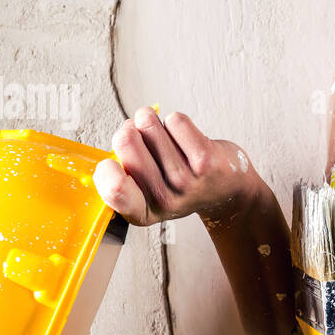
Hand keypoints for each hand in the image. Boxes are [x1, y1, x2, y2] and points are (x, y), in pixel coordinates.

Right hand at [93, 107, 258, 227]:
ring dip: (152, 121)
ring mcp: (186, 181)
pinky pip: (174, 121)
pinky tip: (185, 137)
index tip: (114, 162)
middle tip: (143, 137)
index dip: (107, 168)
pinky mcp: (205, 160)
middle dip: (131, 129)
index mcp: (142, 213)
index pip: (113, 189)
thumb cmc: (180, 184)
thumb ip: (127, 173)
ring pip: (149, 125)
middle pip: (126, 142)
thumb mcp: (149, 193)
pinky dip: (176, 121)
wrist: (228, 190)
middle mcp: (164, 200)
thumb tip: (122, 137)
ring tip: (163, 135)